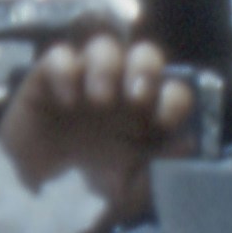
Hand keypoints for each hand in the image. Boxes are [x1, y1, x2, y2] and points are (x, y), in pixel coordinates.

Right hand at [0, 30, 196, 225]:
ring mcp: (87, 75)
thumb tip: (187, 144)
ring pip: (104, 46)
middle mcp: (123, 84)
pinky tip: (66, 100)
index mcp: (151, 109)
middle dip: (144, 70)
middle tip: (135, 98)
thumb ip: (158, 171)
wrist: (44, 178)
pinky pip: (60, 55)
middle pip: (145, 54)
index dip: (174, 100)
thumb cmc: (97, 174)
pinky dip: (65, 71)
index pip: (174, 89)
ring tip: (99, 100)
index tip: (164, 122)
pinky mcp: (49, 74)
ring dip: (107, 68)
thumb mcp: (130, 186)